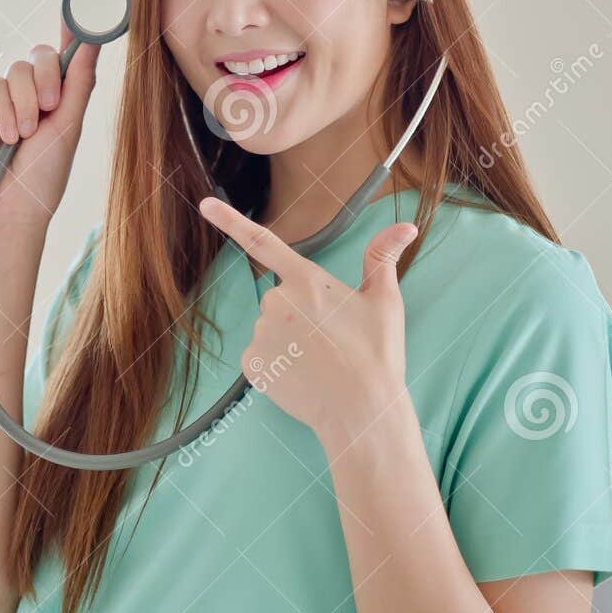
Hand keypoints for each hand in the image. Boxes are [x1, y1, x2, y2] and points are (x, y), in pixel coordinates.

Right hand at [0, 22, 101, 226]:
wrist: (9, 209)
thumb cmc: (44, 178)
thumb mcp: (69, 125)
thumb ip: (78, 81)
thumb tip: (93, 39)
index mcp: (58, 101)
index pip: (65, 59)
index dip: (74, 33)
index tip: (84, 9)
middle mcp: (31, 97)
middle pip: (40, 56)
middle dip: (47, 76)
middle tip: (50, 107)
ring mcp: (3, 102)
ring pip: (17, 70)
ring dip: (25, 102)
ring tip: (25, 136)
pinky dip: (5, 110)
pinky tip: (8, 139)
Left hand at [198, 195, 418, 441]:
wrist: (361, 408)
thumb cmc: (376, 354)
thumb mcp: (384, 301)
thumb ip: (382, 258)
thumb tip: (406, 227)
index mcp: (307, 280)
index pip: (262, 241)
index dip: (230, 220)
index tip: (204, 204)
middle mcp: (276, 301)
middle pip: (279, 298)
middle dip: (299, 313)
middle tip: (330, 338)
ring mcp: (260, 333)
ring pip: (270, 328)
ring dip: (288, 340)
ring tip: (319, 361)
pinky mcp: (252, 364)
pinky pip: (260, 356)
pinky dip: (277, 364)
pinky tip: (302, 375)